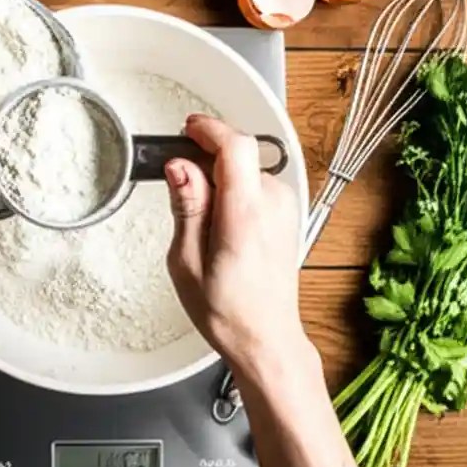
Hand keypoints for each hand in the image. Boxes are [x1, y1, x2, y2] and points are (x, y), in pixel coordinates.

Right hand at [164, 115, 314, 379]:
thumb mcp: (186, 261)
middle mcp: (273, 204)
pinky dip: (234, 192)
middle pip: (238, 156)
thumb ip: (186, 205)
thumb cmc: (226, 310)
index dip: (209, 129)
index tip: (187, 128)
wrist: (266, 337)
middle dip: (205, 161)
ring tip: (201, 223)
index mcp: (245, 215)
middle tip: (179, 188)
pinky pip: (256, 186)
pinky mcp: (287, 214)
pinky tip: (220, 226)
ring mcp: (285, 208)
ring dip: (219, 179)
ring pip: (245, 170)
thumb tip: (179, 166)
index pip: (236, 147)